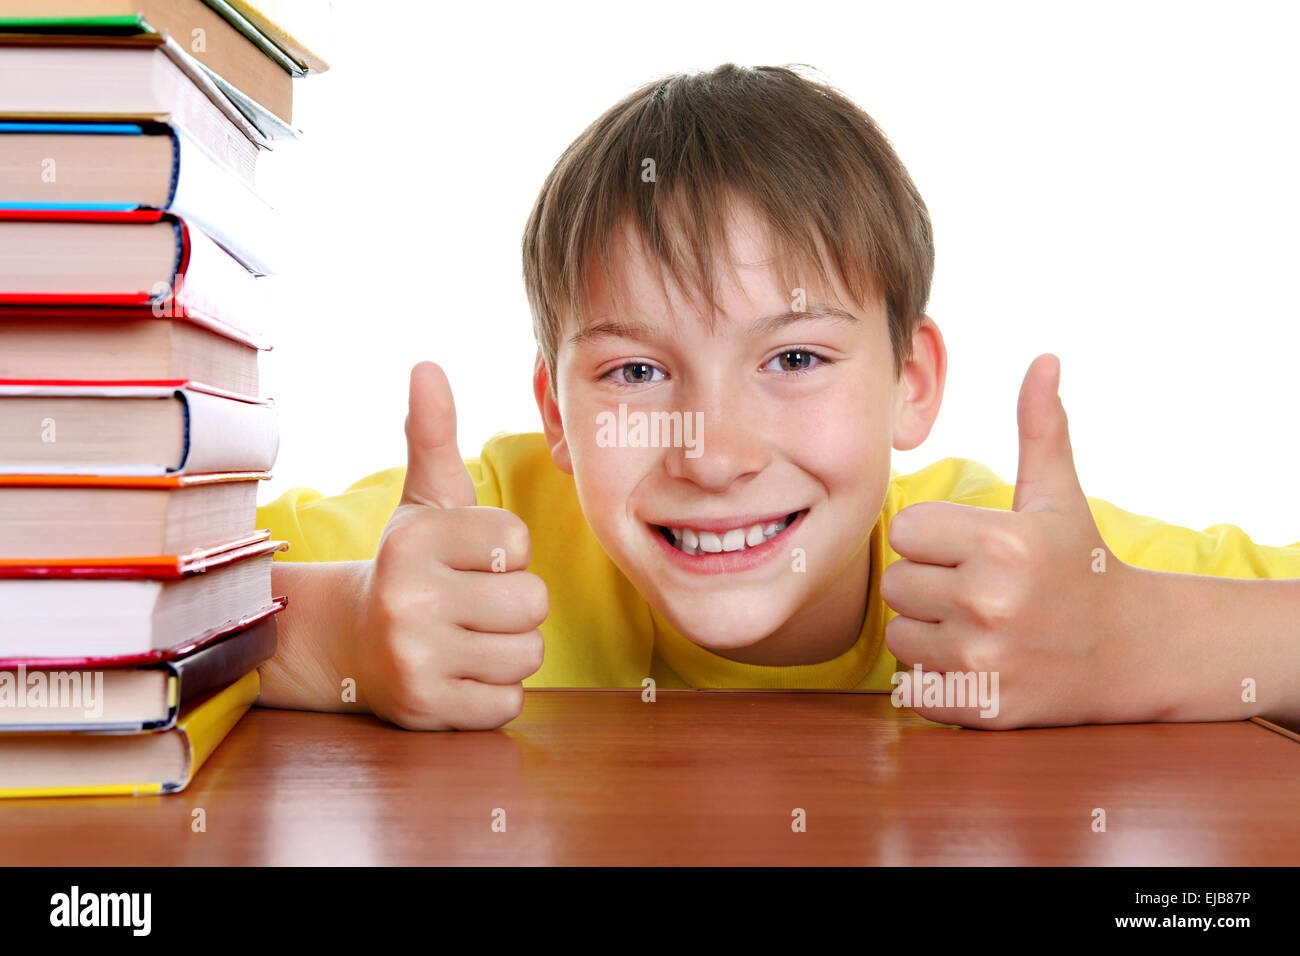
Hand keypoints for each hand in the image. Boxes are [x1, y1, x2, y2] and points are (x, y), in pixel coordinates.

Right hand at [346, 362, 546, 729]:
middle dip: (514, 603)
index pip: (519, 542)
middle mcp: (410, 600)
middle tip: (472, 603)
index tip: (470, 559)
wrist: (349, 643)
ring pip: (527, 653)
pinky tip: (458, 672)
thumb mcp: (422, 499)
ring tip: (467, 636)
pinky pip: (509, 702)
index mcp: (415, 541)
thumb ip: (431, 434)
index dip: (507, 552)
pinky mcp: (429, 711)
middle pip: (532, 602)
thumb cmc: (410, 564)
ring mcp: (417, 660)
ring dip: (509, 647)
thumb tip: (427, 365)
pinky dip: (494, 691)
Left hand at [880, 354, 1147, 728]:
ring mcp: (986, 660)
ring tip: (978, 626)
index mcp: (1003, 542)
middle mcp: (991, 601)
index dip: (934, 539)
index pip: (906, 530)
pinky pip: (913, 686)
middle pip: (896, 584)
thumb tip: (1044, 358)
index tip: (971, 548)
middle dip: (928, 584)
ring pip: (900, 635)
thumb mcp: (1060, 494)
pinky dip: (936, 679)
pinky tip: (978, 663)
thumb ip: (1041, 427)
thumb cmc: (1081, 564)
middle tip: (976, 589)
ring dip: (928, 632)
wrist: (1133, 652)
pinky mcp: (981, 708)